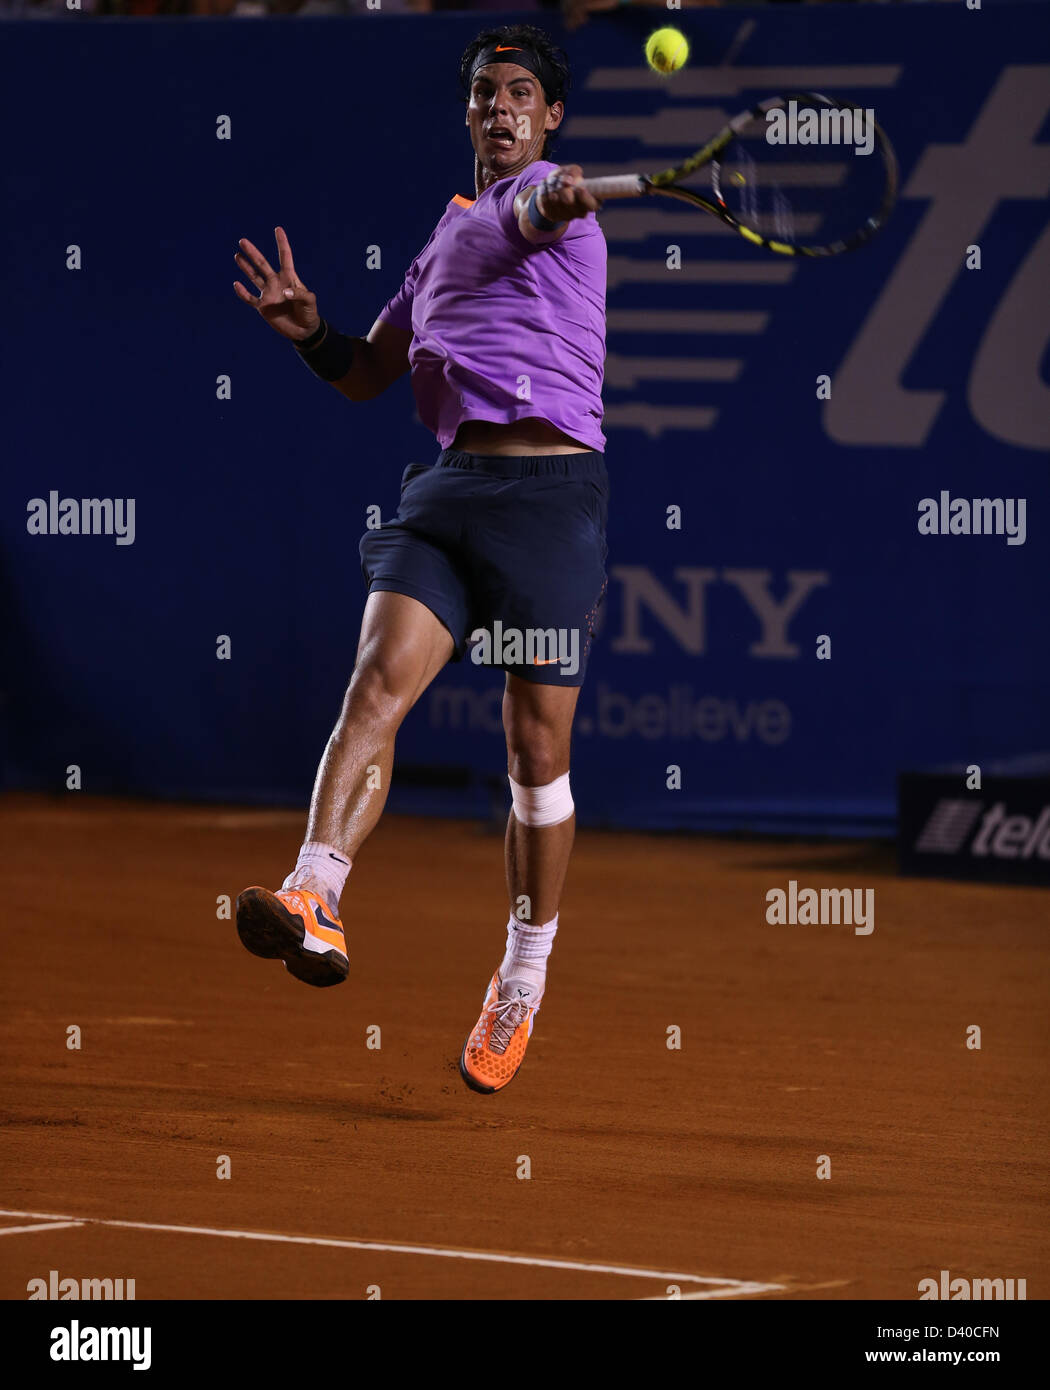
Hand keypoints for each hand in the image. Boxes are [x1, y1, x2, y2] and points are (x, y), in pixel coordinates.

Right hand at [233, 226, 320, 342]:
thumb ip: (299, 294)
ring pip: (254, 277)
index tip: (278, 229)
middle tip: (243, 241)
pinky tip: (236, 284)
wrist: (304, 331)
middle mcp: (276, 283)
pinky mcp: (263, 307)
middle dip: (253, 253)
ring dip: (245, 267)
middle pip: (262, 264)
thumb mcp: (310, 301)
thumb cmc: (309, 313)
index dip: (282, 243)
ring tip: (237, 255)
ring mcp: (268, 294)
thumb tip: (284, 293)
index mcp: (289, 278)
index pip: (285, 257)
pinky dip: (243, 293)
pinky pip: (250, 298)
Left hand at [535, 166, 602, 222]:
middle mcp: (581, 212)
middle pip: (568, 201)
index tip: (580, 188)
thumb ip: (573, 171)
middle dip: (561, 186)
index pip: (592, 205)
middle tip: (561, 179)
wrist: (553, 191)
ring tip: (553, 182)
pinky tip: (546, 187)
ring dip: (552, 185)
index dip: (585, 198)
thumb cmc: (567, 180)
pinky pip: (545, 201)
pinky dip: (544, 190)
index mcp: (592, 202)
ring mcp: (567, 217)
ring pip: (555, 199)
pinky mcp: (554, 217)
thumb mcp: (572, 171)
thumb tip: (568, 180)